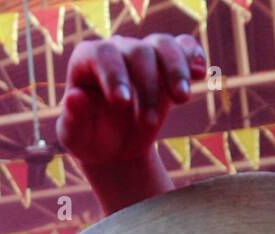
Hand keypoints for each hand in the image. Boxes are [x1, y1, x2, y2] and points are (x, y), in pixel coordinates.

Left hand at [57, 33, 206, 166]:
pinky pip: (184, 48)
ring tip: (182, 98)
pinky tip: (201, 73)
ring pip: (164, 45)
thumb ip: (72, 118)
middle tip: (149, 126)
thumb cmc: (89, 139)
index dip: (114, 75)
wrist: (113, 148)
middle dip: (147, 88)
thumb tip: (74, 96)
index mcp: (87, 61)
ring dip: (176, 71)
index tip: (122, 104)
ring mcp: (143, 54)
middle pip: (138, 52)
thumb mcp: (75, 137)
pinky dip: (194, 57)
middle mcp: (116, 50)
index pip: (102, 54)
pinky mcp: (166, 65)